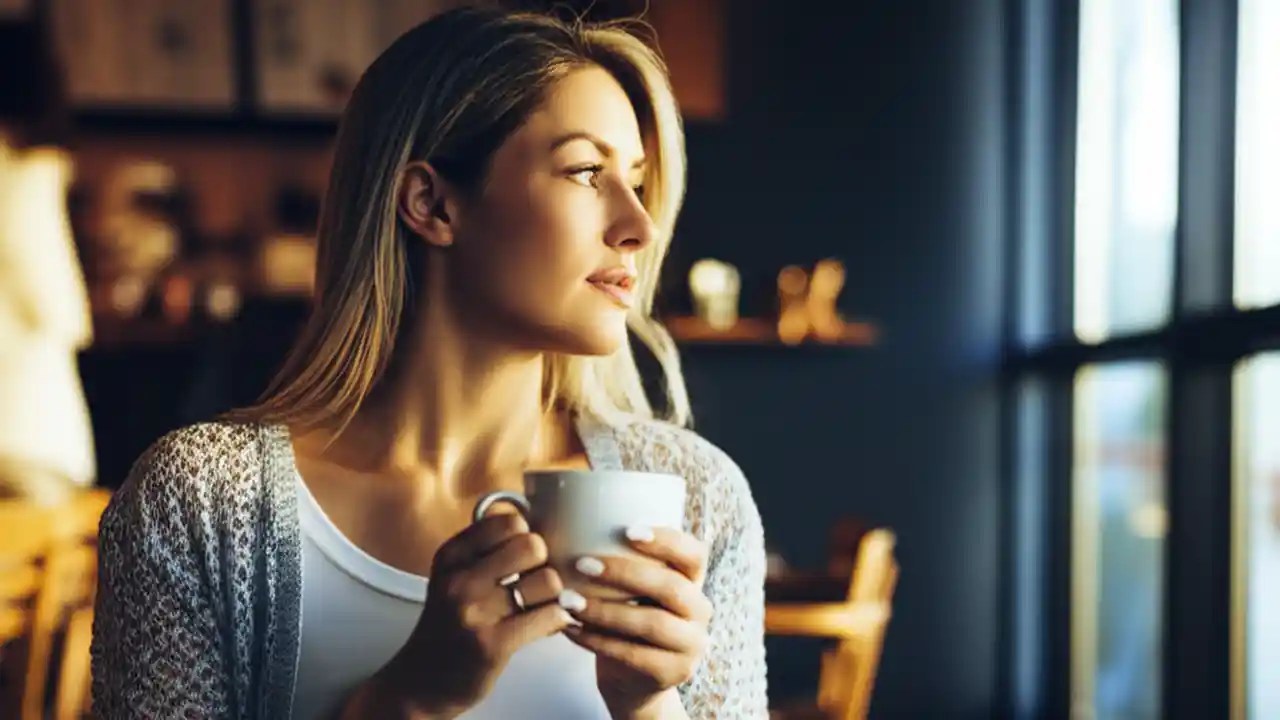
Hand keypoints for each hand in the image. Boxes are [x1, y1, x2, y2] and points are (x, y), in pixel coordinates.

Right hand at [377, 513, 576, 715]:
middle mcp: (459, 579)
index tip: (520, 560)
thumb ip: (487, 550)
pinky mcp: (493, 644)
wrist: (421, 681)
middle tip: (533, 584)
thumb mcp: (454, 576)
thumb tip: (541, 524)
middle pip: (533, 545)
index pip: (509, 521)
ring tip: (539, 607)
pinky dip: (557, 619)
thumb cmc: (450, 624)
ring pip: (548, 580)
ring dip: (553, 595)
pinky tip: (545, 625)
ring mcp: (475, 612)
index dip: (526, 537)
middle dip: (543, 563)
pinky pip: (550, 614)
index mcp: (451, 556)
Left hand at [563, 526, 711, 718]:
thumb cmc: (625, 615)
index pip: (693, 553)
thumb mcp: (632, 586)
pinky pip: (632, 655)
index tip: (627, 530)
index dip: (666, 540)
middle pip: (670, 587)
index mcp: (693, 580)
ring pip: (651, 623)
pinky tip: (570, 629)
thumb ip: (620, 556)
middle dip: (624, 573)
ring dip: (604, 610)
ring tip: (567, 600)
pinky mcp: (670, 674)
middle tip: (581, 563)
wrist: (632, 678)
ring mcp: (690, 646)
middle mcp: (699, 611)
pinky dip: (597, 641)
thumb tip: (565, 512)